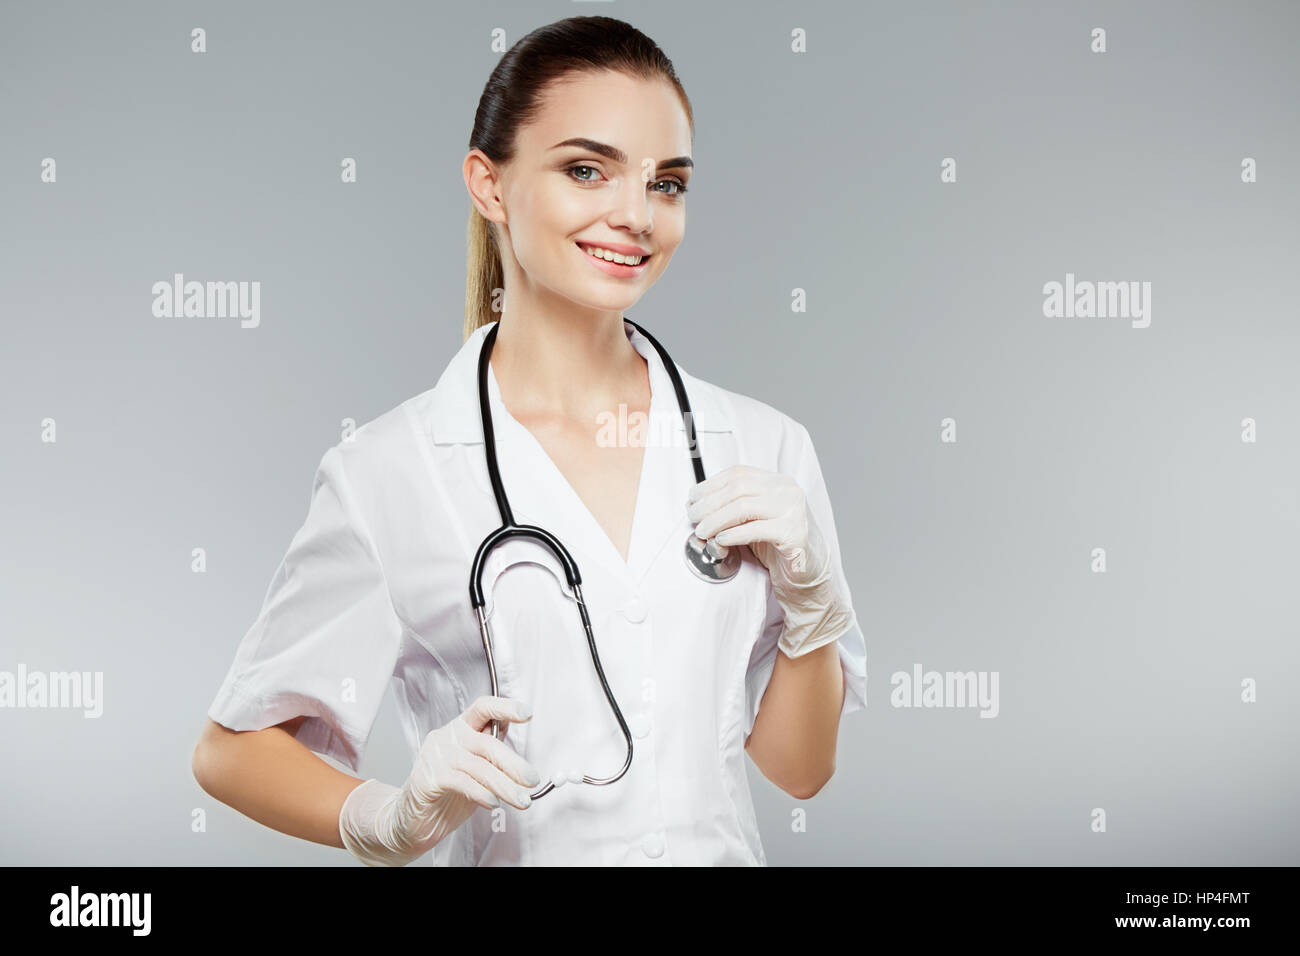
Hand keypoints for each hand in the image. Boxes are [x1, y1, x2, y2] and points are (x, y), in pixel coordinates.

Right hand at [338, 695, 540, 866]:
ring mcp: (435, 756)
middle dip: (513, 763)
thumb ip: (493, 759)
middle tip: (532, 780)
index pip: (482, 708)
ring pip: (478, 766)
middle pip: (486, 743)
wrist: (413, 820)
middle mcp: (447, 737)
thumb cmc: (447, 793)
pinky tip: (494, 803)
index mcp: (460, 728)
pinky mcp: (428, 778)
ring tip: (521, 801)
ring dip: (504, 785)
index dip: (505, 707)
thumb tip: (522, 758)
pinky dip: (482, 793)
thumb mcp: (477, 772)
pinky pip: (462, 782)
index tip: (527, 713)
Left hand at [687, 465, 853, 656]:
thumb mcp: (753, 518)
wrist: (806, 571)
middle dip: (709, 503)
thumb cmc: (776, 545)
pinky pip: (756, 530)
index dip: (710, 485)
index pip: (738, 473)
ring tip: (703, 531)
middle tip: (693, 517)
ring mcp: (794, 511)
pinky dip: (734, 534)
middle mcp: (788, 491)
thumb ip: (734, 506)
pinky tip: (722, 539)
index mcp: (777, 482)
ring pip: (744, 507)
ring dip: (716, 519)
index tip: (692, 498)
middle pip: (738, 489)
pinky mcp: (795, 534)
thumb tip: (698, 506)